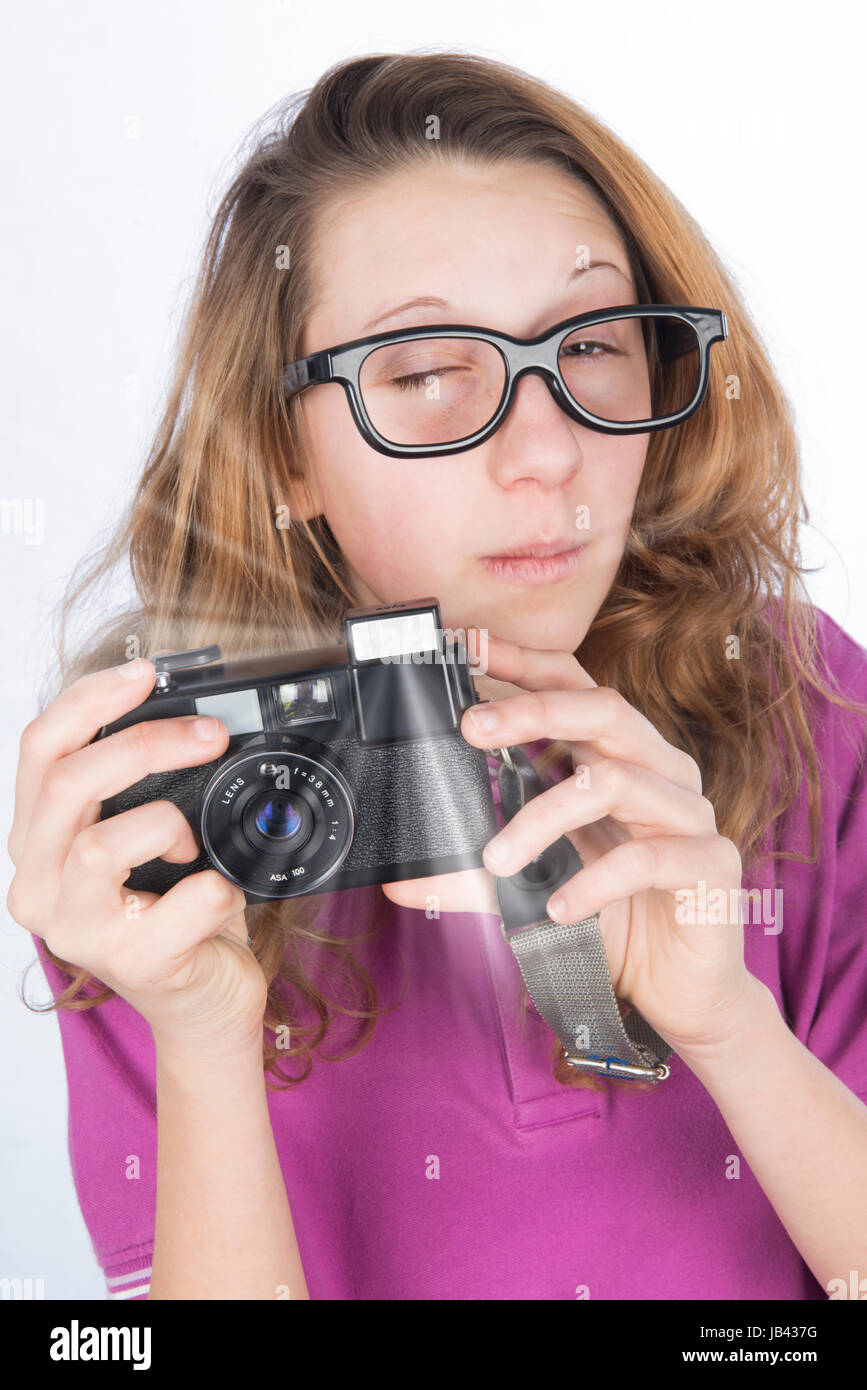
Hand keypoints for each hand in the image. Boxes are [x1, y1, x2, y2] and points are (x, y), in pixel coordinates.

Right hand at [6, 659, 266, 1056]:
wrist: (205, 1000)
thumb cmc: (177, 909)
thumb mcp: (146, 836)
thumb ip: (138, 784)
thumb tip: (183, 711)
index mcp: (39, 840)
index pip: (38, 749)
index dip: (89, 700)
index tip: (145, 672)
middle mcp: (41, 885)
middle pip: (68, 784)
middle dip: (144, 743)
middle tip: (209, 734)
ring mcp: (78, 931)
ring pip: (102, 845)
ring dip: (167, 824)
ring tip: (192, 840)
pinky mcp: (133, 965)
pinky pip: (185, 901)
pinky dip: (218, 885)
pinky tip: (219, 892)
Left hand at [383, 630, 755, 1059]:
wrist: (679, 992)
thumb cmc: (611, 921)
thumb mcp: (532, 889)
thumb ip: (473, 877)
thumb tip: (400, 879)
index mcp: (620, 759)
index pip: (577, 688)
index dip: (526, 663)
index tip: (470, 649)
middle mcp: (660, 772)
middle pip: (604, 710)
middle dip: (533, 710)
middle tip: (469, 728)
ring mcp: (690, 814)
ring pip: (614, 782)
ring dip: (543, 817)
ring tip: (497, 861)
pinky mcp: (711, 864)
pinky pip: (648, 857)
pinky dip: (593, 881)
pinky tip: (557, 908)